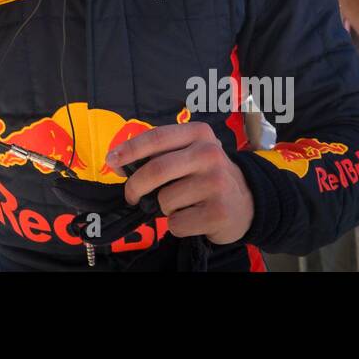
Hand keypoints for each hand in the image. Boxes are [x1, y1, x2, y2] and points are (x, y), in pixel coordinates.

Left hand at [107, 122, 253, 244]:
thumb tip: (117, 162)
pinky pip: (176, 223)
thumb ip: (158, 154)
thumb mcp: (188, 154)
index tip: (111, 160)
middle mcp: (210, 154)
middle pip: (155, 170)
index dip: (130, 149)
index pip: (156, 138)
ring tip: (181, 204)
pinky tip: (192, 217)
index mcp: (199, 134)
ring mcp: (216, 183)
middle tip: (132, 196)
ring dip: (163, 207)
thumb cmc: (206, 175)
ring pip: (164, 200)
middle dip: (135, 186)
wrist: (247, 203)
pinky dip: (176, 225)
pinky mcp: (218, 212)